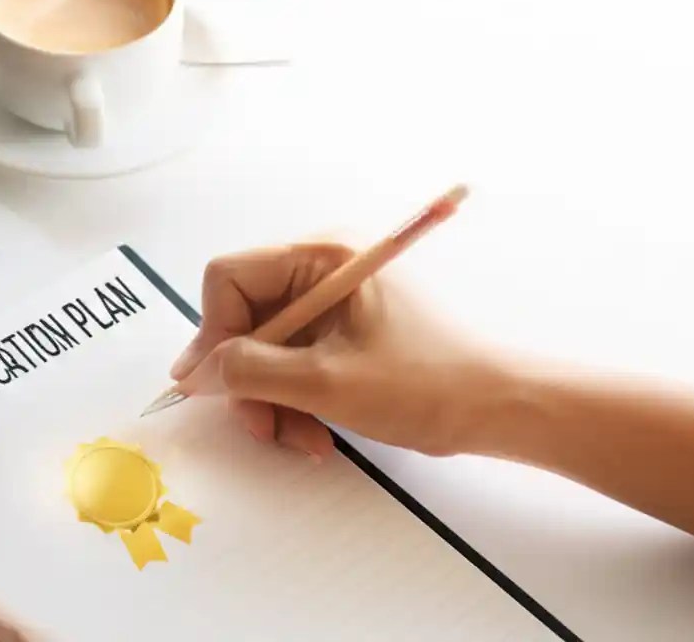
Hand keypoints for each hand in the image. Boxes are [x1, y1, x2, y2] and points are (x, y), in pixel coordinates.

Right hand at [170, 245, 498, 457]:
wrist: (500, 408)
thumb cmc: (423, 384)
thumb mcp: (323, 382)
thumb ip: (248, 372)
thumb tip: (193, 373)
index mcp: (321, 255)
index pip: (229, 276)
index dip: (213, 332)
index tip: (217, 387)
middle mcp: (323, 266)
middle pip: (245, 316)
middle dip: (247, 378)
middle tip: (262, 426)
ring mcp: (334, 299)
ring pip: (266, 347)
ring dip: (272, 398)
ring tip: (300, 438)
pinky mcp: (344, 331)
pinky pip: (294, 360)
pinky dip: (295, 399)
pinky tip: (317, 433)